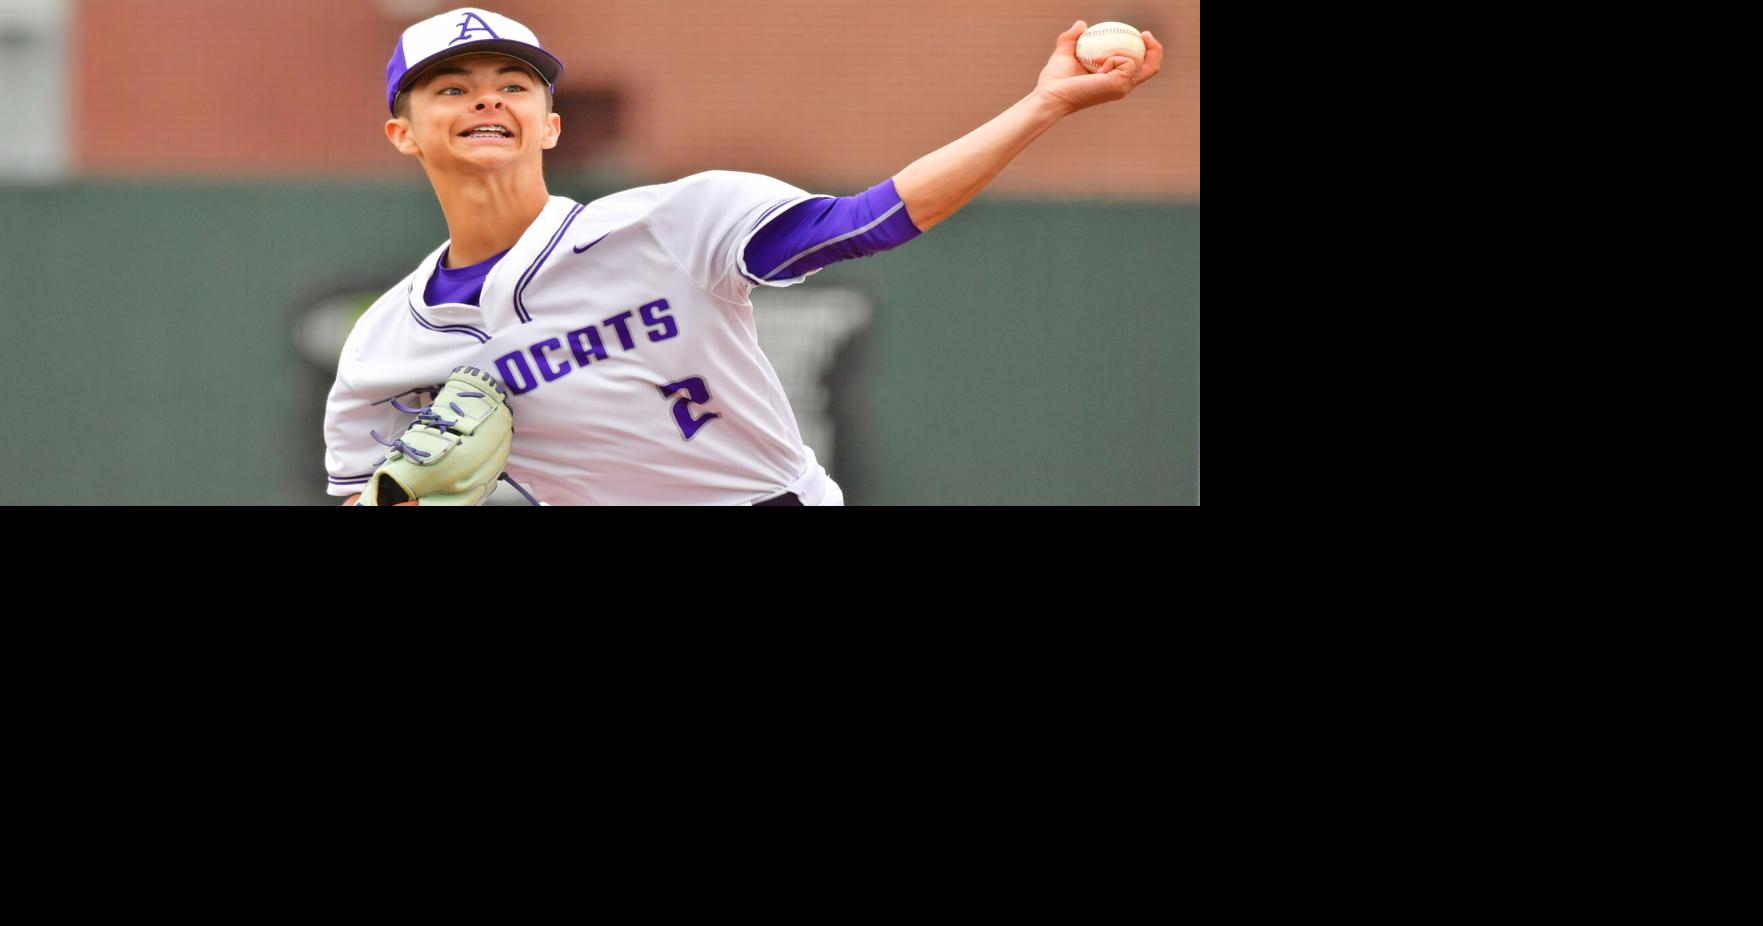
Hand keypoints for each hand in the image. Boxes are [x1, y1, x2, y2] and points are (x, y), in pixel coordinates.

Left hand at [1034, 20, 1163, 116]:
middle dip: (1155, 48)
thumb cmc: (1055, 81)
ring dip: (1118, 49)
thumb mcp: (1064, 53)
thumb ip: (1072, 38)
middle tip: (1144, 34)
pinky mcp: (1121, 85)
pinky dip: (1113, 55)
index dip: (1145, 50)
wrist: (1050, 95)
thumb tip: (1082, 24)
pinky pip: (1127, 61)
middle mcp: (1122, 86)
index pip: (1138, 67)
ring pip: (1137, 59)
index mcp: (1114, 80)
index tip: (1139, 34)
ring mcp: (1122, 87)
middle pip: (1152, 67)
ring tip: (1095, 56)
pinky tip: (1096, 61)